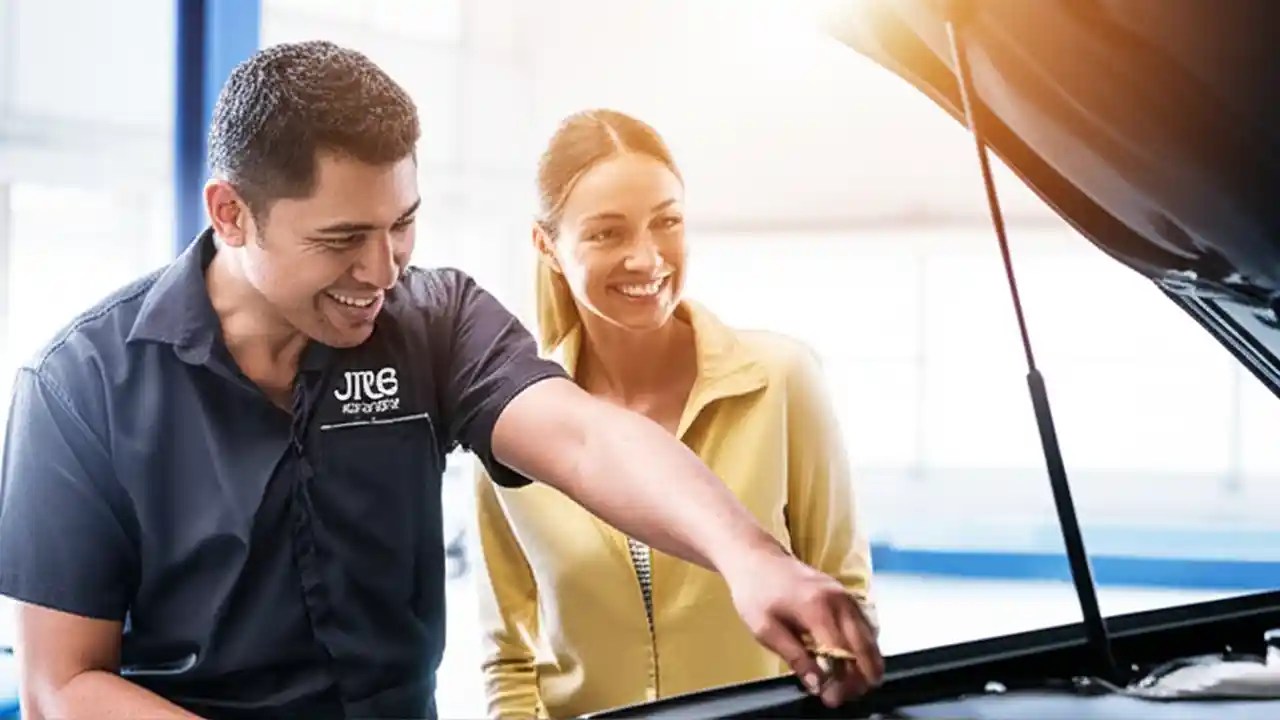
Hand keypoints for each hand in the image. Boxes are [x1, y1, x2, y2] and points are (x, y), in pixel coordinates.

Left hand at [723, 546, 883, 707]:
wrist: (756, 559)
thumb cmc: (756, 593)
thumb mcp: (765, 630)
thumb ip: (795, 657)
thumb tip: (818, 684)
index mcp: (817, 608)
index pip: (841, 653)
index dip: (840, 680)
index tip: (832, 698)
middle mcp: (839, 600)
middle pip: (863, 645)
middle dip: (860, 676)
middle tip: (847, 696)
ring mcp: (845, 595)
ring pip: (868, 636)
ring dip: (866, 663)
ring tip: (854, 686)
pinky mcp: (845, 595)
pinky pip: (864, 624)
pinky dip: (864, 646)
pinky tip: (856, 663)